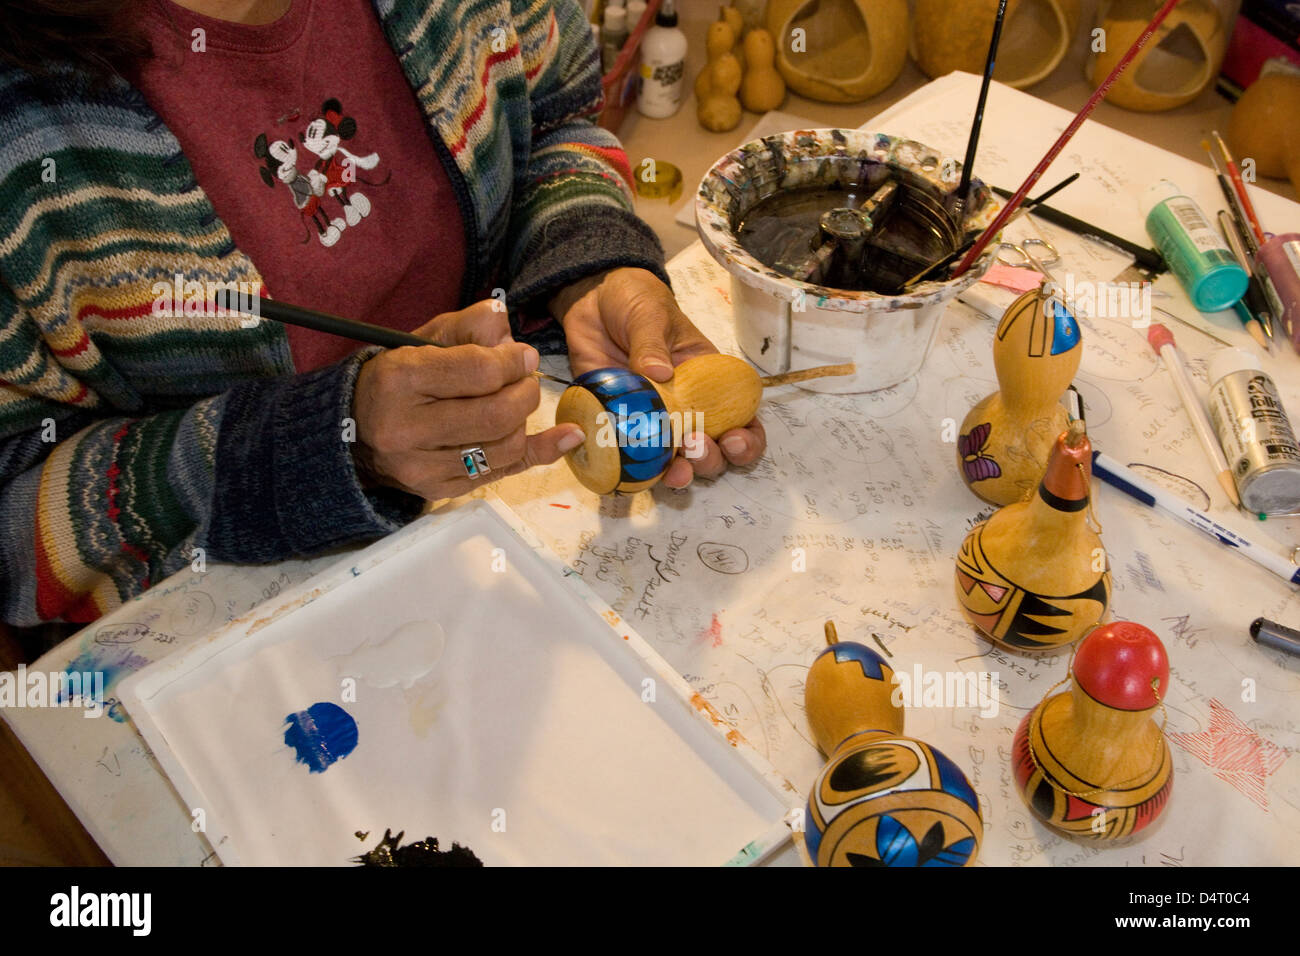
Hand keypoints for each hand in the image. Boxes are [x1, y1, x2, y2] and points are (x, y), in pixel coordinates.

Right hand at [352, 300, 584, 498]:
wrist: (355, 432)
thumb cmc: (397, 379)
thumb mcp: (424, 340)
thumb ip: (469, 327)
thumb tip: (509, 329)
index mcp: (400, 379)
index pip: (480, 370)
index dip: (513, 361)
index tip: (523, 356)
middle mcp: (406, 428)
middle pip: (497, 414)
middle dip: (525, 392)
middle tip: (525, 381)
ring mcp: (421, 466)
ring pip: (504, 448)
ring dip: (523, 422)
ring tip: (514, 404)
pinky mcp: (437, 490)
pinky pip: (502, 473)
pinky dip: (537, 452)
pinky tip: (565, 437)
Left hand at [550, 267, 765, 488]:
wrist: (591, 301)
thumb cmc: (634, 301)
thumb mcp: (649, 314)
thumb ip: (651, 343)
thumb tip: (659, 371)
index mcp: (707, 379)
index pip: (741, 416)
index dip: (748, 438)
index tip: (735, 440)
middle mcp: (686, 406)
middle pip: (712, 447)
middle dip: (711, 459)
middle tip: (694, 448)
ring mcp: (652, 418)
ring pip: (675, 460)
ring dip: (680, 473)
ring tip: (674, 474)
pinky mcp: (620, 423)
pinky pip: (631, 455)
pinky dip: (633, 469)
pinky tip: (631, 474)